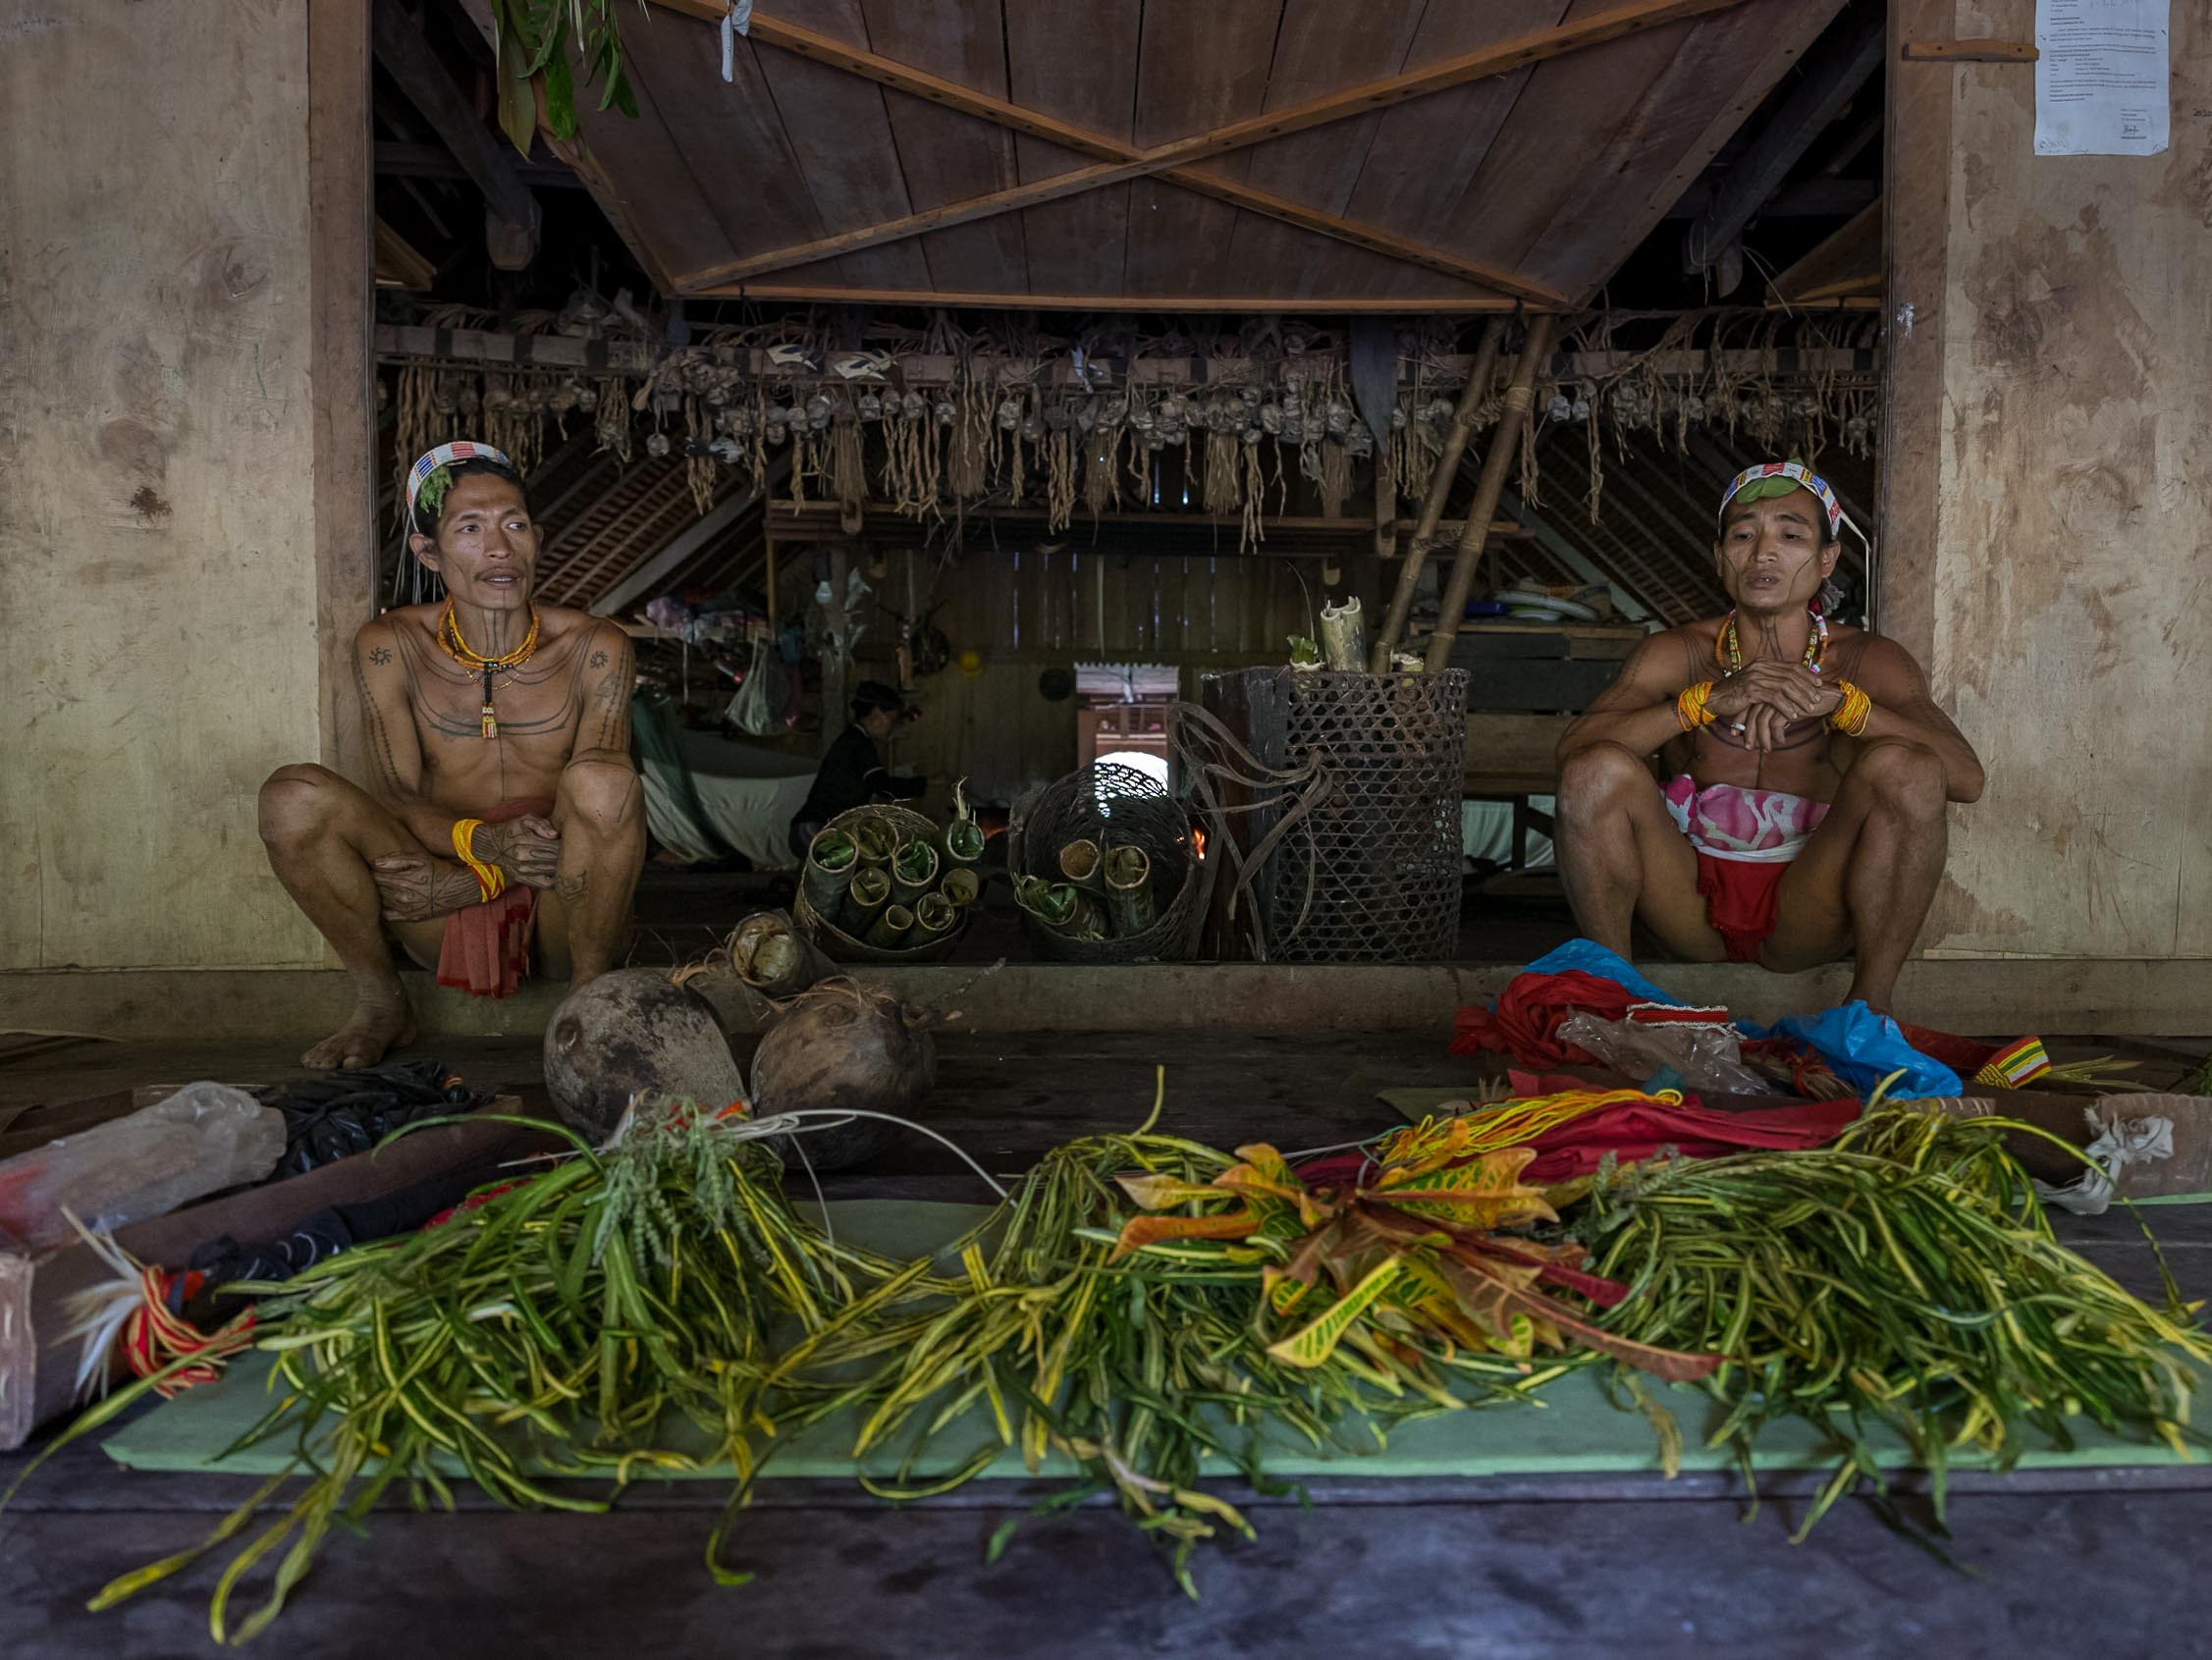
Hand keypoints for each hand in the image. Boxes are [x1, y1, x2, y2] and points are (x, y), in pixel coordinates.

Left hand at [371, 854, 481, 921]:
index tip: (375, 868)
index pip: (376, 877)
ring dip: (380, 894)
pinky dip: (384, 909)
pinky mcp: (411, 917)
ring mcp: (406, 908)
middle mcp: (402, 896)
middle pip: (377, 890)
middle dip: (376, 883)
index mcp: (403, 880)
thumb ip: (397, 859)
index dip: (373, 871)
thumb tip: (375, 863)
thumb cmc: (440, 871)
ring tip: (384, 887)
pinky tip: (387, 902)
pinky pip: (388, 915)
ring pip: (382, 902)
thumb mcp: (421, 859)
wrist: (460, 889)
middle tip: (378, 877)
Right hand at [475, 815, 561, 888]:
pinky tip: (556, 872)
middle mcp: (523, 857)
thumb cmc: (513, 830)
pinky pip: (545, 884)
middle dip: (566, 856)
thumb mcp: (525, 819)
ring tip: (565, 860)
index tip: (568, 842)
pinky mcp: (523, 879)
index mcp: (525, 841)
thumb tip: (555, 835)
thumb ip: (541, 824)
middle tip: (571, 851)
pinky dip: (555, 879)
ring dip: (561, 867)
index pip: (555, 846)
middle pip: (555, 860)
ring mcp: (523, 870)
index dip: (565, 845)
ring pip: (552, 872)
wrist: (492, 845)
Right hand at [1704, 660, 1831, 723]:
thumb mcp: (1754, 683)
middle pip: (1791, 675)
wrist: (1713, 698)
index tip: (1819, 684)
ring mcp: (1755, 677)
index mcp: (1763, 662)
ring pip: (1786, 686)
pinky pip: (1775, 698)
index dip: (1807, 675)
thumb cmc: (1735, 694)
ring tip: (1808, 708)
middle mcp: (1760, 666)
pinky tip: (1792, 715)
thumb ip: (1770, 680)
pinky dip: (1786, 707)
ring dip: (1800, 698)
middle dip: (1807, 687)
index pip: (1791, 666)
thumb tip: (1790, 684)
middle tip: (1817, 698)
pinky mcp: (1751, 690)